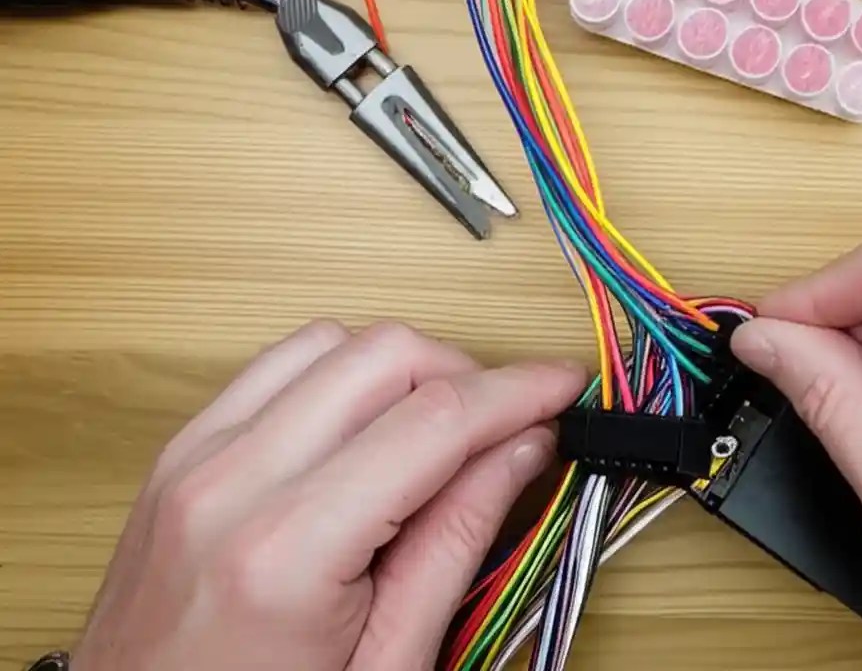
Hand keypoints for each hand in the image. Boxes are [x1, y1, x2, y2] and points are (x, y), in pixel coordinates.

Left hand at [75, 321, 584, 670]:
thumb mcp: (386, 664)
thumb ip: (455, 543)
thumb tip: (520, 449)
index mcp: (284, 550)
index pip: (433, 419)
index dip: (516, 391)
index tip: (564, 387)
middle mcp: (226, 481)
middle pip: (380, 354)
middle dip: (466, 372)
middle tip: (510, 423)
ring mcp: (191, 457)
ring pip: (328, 342)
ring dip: (401, 369)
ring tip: (440, 432)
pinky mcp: (179, 453)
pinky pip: (277, 367)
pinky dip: (341, 377)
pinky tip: (369, 429)